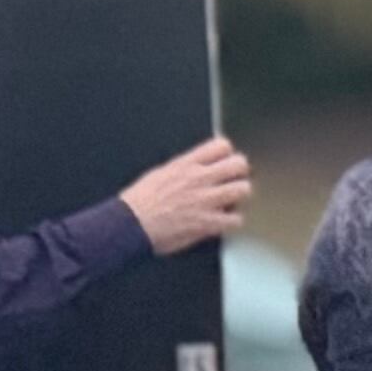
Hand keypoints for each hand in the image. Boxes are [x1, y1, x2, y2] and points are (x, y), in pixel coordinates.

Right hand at [121, 137, 252, 256]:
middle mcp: (199, 179)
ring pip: (243, 189)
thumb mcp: (160, 174)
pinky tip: (224, 222)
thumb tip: (195, 168)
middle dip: (240, 173)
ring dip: (239, 196)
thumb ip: (183, 169)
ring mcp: (205, 200)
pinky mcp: (207, 222)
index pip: (221, 146)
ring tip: (231, 202)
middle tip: (233, 182)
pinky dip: (233, 222)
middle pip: (239, 164)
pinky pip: (236, 219)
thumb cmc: (138, 203)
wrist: (128, 225)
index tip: (225, 163)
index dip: (228, 154)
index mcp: (186, 165)